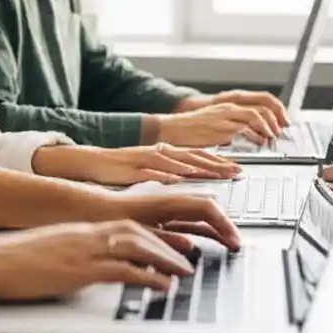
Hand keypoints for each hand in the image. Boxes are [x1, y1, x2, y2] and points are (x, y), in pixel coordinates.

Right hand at [0, 220, 195, 300]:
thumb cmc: (15, 260)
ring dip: (164, 258)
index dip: (152, 235)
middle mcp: (86, 235)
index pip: (125, 227)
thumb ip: (73, 253)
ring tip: (182, 272)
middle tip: (186, 258)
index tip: (170, 245)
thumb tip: (87, 265)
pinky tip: (160, 284)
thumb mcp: (51, 250)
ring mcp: (84, 250)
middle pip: (137, 233)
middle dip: (166, 245)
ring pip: (136, 247)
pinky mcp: (79, 269)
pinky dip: (146, 275)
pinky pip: (122, 270)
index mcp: (80, 230)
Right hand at [34, 144, 240, 185]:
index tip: (239, 169)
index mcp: (167, 152)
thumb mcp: (151, 169)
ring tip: (216, 174)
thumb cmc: (122, 169)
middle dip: (217, 164)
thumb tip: (189, 180)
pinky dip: (166, 173)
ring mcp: (148, 159)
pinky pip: (152, 171)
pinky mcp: (134, 167)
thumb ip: (170, 172)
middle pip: (194, 157)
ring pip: (178, 162)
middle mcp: (161, 152)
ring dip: (198, 168)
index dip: (219, 162)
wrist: (94, 161)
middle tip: (237, 172)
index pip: (198, 156)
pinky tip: (177, 178)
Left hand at [106, 192, 241, 251]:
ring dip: (214, 228)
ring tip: (227, 243)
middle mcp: (166, 200)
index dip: (221, 222)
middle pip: (205, 208)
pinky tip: (202, 242)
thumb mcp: (134, 230)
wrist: (85, 208)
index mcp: (163, 200)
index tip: (232, 238)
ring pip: (197, 215)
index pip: (203, 206)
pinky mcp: (157, 214)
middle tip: (236, 243)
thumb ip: (164, 239)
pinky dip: (199, 230)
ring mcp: (163, 206)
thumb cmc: (105, 215)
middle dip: (223, 224)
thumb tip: (188, 247)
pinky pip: (184, 220)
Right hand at [155, 102, 280, 146]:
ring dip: (268, 127)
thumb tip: (253, 132)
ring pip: (256, 115)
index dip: (277, 108)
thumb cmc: (194, 128)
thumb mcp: (217, 120)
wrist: (175, 129)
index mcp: (230, 102)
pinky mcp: (223, 128)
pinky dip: (256, 136)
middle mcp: (230, 106)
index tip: (284, 119)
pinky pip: (245, 129)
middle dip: (277, 118)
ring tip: (271, 136)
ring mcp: (227, 116)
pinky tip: (258, 142)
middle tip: (281, 129)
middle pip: (263, 105)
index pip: (261, 98)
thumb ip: (234, 123)